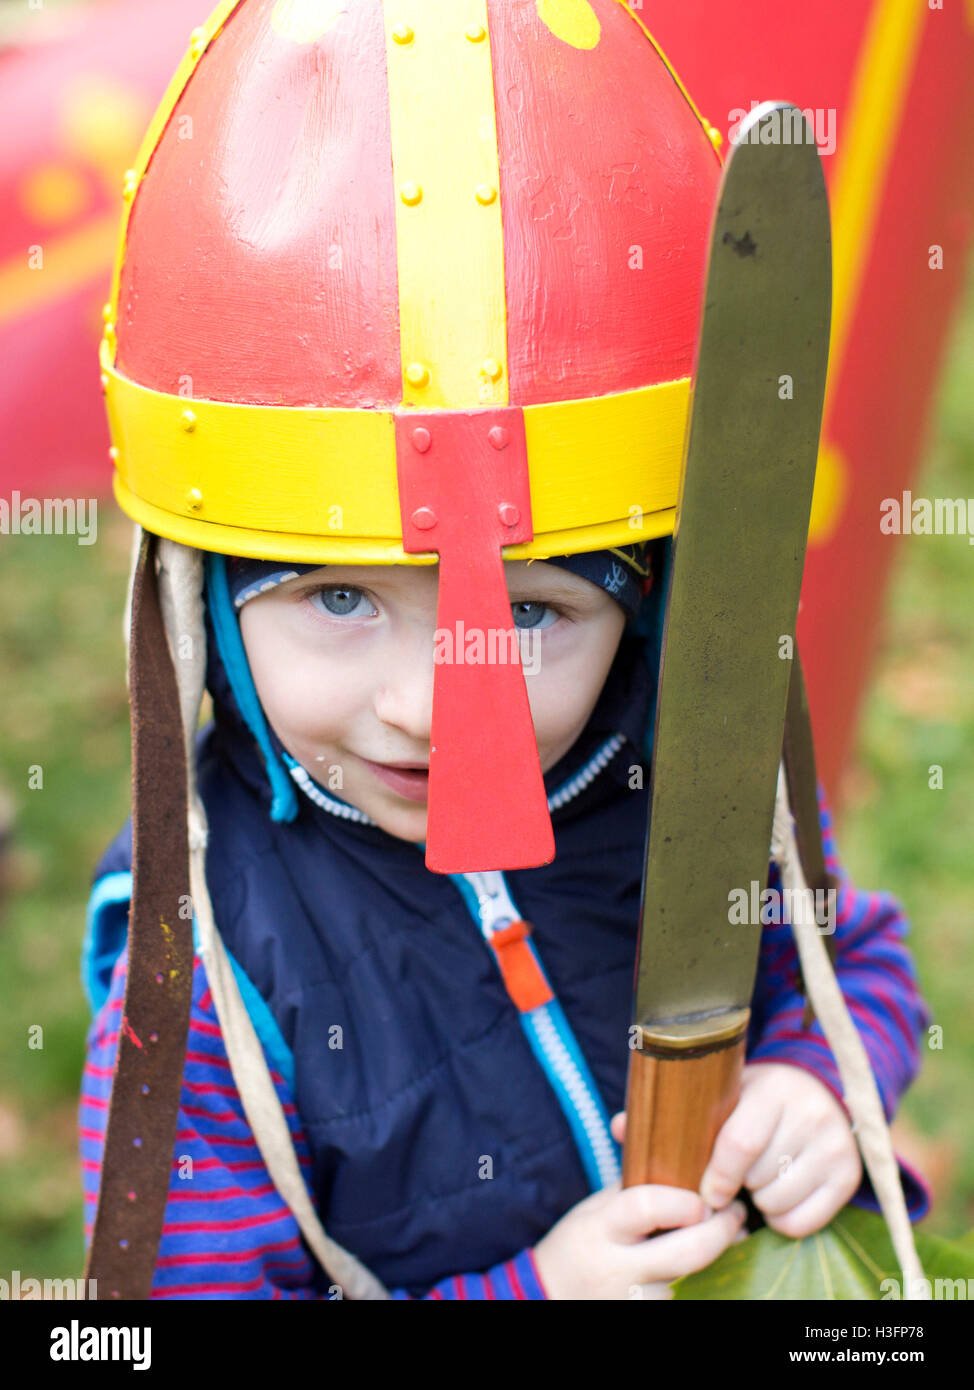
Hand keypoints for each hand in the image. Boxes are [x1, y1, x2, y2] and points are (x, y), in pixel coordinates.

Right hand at [532, 1123, 746, 1299]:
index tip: (702, 1196)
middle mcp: (621, 1271)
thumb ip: (633, 1183)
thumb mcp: (596, 1207)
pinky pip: (694, 1292)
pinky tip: (716, 1259)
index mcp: (601, 1230)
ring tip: (732, 1232)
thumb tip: (667, 1145)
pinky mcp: (653, 1314)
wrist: (554, 1296)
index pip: (646, 1208)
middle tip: (735, 1210)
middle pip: (688, 1252)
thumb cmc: (580, 1244)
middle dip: (721, 1229)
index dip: (682, 1201)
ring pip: (699, 1278)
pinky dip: (710, 1275)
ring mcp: (640, 1301)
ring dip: (723, 1254)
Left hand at [697, 1062, 862, 1237]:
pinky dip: (782, 1219)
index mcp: (775, 1089)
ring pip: (777, 1203)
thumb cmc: (760, 1099)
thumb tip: (645, 1145)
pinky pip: (802, 1223)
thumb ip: (693, 1118)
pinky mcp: (848, 1177)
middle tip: (741, 1171)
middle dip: (739, 1184)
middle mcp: (812, 1115)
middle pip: (757, 1178)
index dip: (717, 1176)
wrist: (816, 1092)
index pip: (740, 1144)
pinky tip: (780, 1193)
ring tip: (762, 1177)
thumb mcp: (731, 1093)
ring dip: (760, 1201)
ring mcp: (835, 1147)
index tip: (708, 1191)